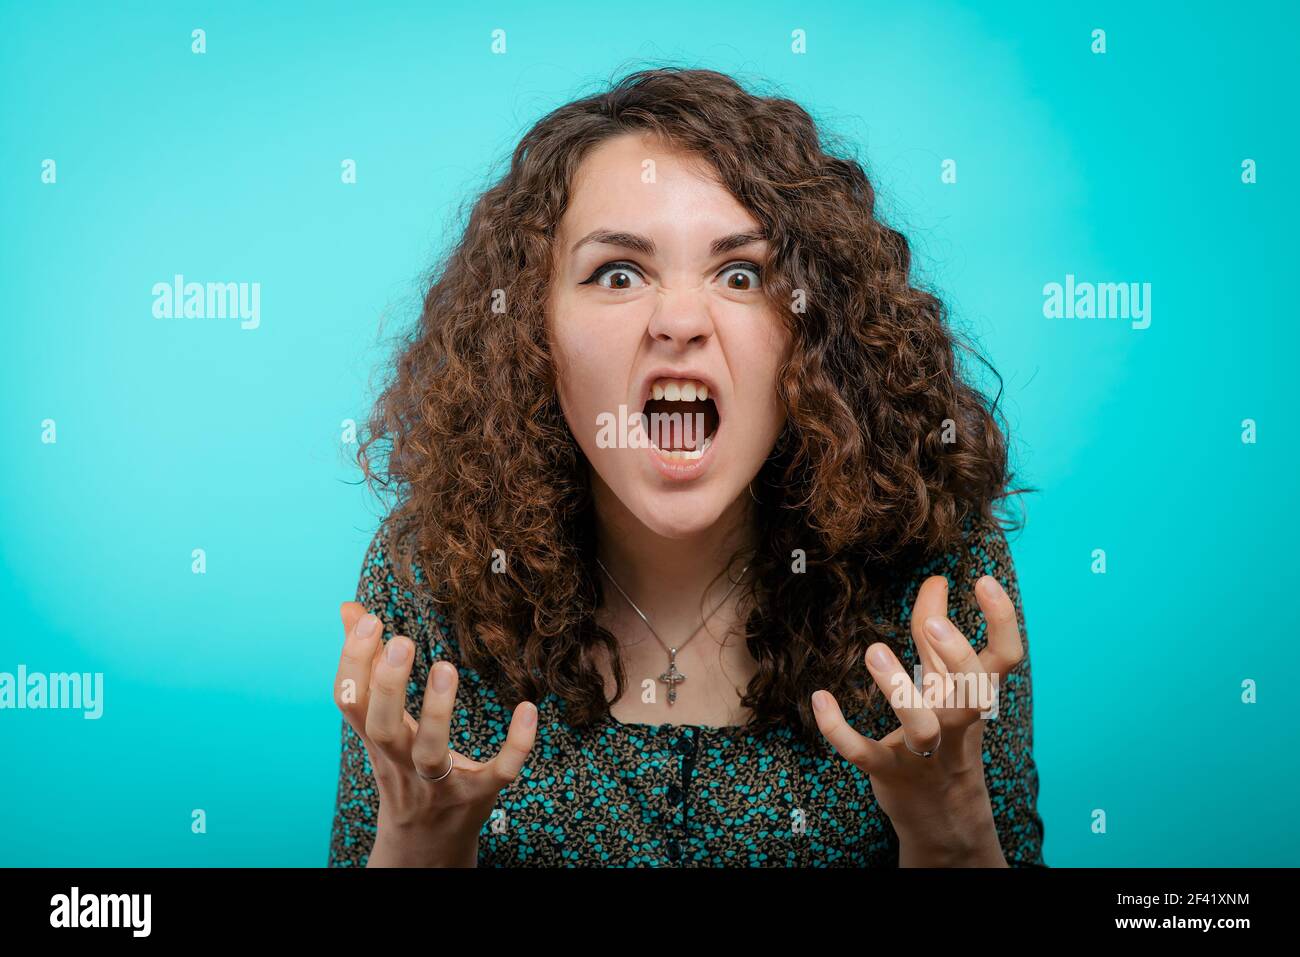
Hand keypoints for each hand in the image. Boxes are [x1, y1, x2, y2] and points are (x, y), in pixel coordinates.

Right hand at [333, 601, 536, 866]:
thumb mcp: (381, 721)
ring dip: (438, 713)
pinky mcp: (480, 795)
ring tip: (446, 667)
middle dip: (389, 687)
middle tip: (401, 642)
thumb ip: (368, 664)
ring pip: (434, 753)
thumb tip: (348, 608)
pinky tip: (528, 709)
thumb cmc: (403, 766)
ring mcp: (441, 783)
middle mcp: (403, 761)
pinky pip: (499, 773)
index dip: (354, 663)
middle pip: (385, 728)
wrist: (425, 844)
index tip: (369, 619)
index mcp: (378, 738)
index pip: (351, 702)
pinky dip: (516, 745)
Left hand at [811, 575, 1023, 865]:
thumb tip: (936, 579)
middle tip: (933, 622)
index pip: (1004, 659)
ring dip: (899, 690)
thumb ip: (934, 635)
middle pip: (972, 693)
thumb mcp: (944, 685)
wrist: (942, 816)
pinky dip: (840, 730)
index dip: (1002, 621)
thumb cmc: (942, 734)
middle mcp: (957, 725)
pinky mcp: (890, 773)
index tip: (984, 580)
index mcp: (974, 698)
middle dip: (956, 657)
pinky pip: (864, 753)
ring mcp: (925, 752)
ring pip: (921, 726)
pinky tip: (820, 699)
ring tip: (874, 649)